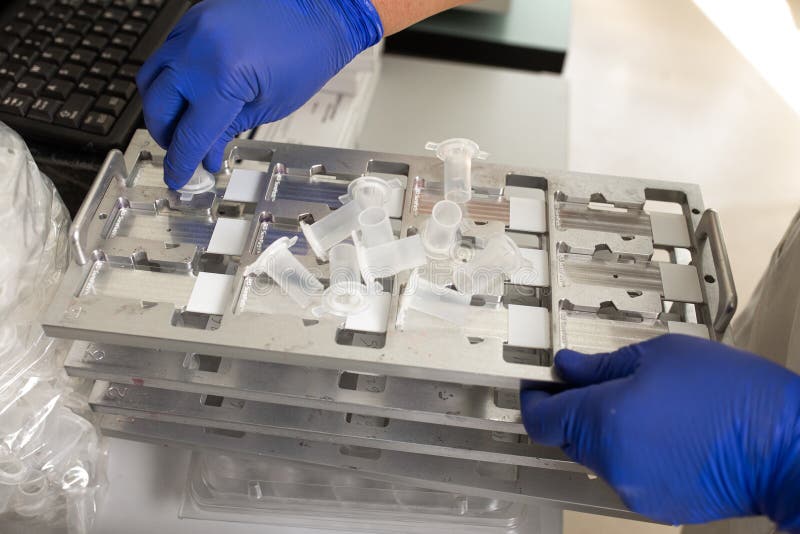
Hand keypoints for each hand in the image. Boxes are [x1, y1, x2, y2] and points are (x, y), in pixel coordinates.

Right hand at [136, 0, 382, 188]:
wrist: (318, 13)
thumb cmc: (305, 55)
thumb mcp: (269, 108)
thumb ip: (228, 131)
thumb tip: (204, 155)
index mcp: (221, 75)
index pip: (190, 133)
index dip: (181, 162)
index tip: (177, 177)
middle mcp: (198, 49)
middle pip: (158, 106)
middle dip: (167, 136)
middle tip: (183, 152)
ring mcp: (190, 30)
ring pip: (151, 79)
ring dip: (161, 108)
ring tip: (184, 126)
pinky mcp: (192, 19)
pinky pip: (165, 55)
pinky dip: (170, 79)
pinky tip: (189, 94)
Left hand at [521, 334, 799, 528]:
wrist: (785, 447)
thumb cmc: (731, 396)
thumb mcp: (660, 357)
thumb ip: (602, 365)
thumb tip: (568, 367)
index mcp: (603, 420)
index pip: (540, 418)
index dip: (533, 398)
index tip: (537, 384)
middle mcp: (610, 461)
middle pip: (568, 436)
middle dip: (574, 410)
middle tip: (599, 383)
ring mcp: (632, 489)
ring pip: (598, 455)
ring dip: (607, 432)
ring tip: (647, 406)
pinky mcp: (655, 505)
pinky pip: (627, 474)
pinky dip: (632, 453)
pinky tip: (664, 433)